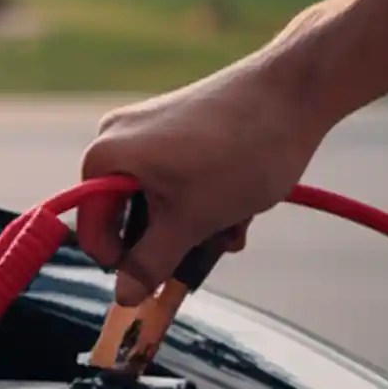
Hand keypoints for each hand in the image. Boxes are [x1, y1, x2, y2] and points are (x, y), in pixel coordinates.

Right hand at [78, 57, 331, 305]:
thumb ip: (152, 263)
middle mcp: (116, 139)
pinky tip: (239, 203)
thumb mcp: (192, 220)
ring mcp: (147, 130)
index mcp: (105, 158)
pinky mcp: (176, 126)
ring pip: (158, 201)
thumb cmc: (239, 152)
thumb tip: (124, 297)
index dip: (123, 263)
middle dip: (170, 240)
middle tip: (209, 248)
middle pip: (127, 216)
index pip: (93, 231)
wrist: (294, 91)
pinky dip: (203, 199)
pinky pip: (176, 178)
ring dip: (194, 224)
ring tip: (233, 225)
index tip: (160, 280)